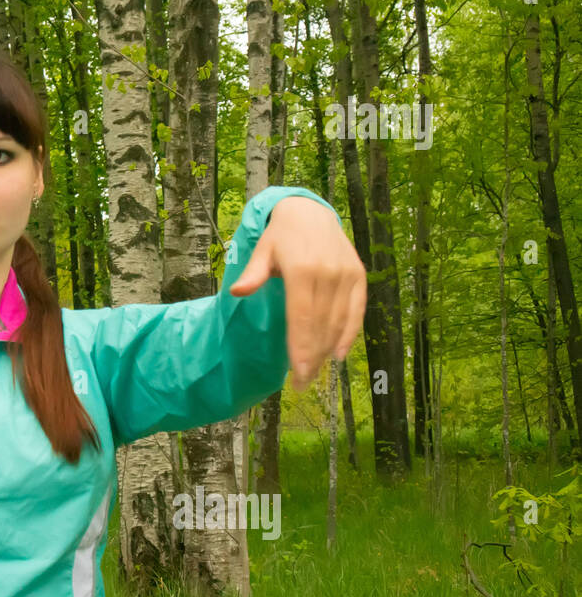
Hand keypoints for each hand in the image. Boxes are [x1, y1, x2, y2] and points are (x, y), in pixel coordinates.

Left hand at [228, 196, 366, 391]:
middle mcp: (328, 273)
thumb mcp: (262, 250)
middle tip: (301, 383)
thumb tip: (237, 293)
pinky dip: (350, 334)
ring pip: (339, 321)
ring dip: (327, 350)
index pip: (302, 317)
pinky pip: (357, 311)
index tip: (298, 372)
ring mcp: (347, 275)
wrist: (310, 213)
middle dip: (312, 357)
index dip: (301, 346)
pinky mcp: (359, 276)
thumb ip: (253, 274)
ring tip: (314, 373)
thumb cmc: (280, 237)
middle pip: (321, 325)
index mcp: (302, 270)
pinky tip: (339, 355)